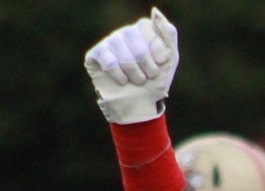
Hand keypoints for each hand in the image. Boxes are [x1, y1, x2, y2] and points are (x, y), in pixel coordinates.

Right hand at [84, 7, 178, 124]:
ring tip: (137, 81)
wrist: (140, 104)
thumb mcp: (169, 59)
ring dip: (133, 71)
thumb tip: (155, 12)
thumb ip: (168, 34)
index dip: (155, 49)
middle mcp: (124, 33)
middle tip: (148, 77)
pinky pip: (108, 60)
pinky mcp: (95, 55)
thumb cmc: (155, 81)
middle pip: (134, 39)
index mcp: (142, 30)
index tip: (160, 64)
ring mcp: (109, 42)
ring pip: (121, 50)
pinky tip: (122, 82)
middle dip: (146, 64)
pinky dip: (118, 74)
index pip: (146, 27)